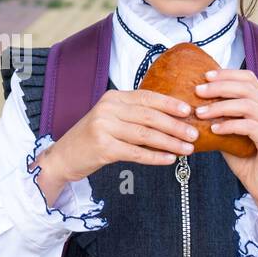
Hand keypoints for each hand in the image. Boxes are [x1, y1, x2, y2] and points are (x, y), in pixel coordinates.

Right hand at [34, 88, 197, 202]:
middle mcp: (107, 109)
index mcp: (112, 98)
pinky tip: (169, 159)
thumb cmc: (92, 138)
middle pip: (149, 116)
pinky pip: (136, 153)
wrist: (64, 156)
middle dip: (175, 125)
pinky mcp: (103, 148)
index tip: (188, 110)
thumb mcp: (111, 119)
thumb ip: (134, 115)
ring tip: (188, 149)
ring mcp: (103, 128)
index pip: (147, 97)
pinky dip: (155, 157)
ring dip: (170, 142)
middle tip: (194, 133)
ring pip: (146, 134)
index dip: (169, 103)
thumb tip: (171, 119)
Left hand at [192, 69, 257, 207]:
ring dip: (221, 106)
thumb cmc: (246, 161)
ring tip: (200, 112)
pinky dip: (229, 125)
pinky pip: (250, 126)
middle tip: (198, 91)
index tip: (206, 76)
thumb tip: (195, 104)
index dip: (228, 75)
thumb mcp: (229, 135)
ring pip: (248, 105)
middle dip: (220, 87)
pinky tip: (214, 129)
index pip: (249, 80)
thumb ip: (220, 118)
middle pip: (248, 88)